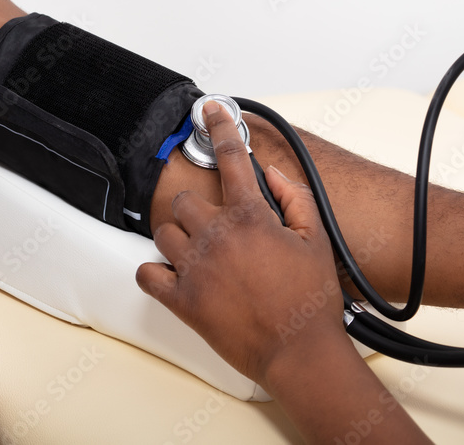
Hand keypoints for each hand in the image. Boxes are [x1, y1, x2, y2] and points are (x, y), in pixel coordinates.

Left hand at [136, 100, 346, 386]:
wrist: (300, 352)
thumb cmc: (310, 301)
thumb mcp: (315, 238)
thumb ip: (293, 197)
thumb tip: (271, 173)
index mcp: (250, 217)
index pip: (230, 157)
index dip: (220, 126)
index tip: (211, 111)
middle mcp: (217, 236)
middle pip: (185, 200)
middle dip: (199, 208)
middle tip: (218, 227)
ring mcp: (195, 268)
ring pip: (165, 232)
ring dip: (180, 237)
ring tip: (202, 254)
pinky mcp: (182, 300)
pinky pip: (147, 274)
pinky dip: (156, 271)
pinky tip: (175, 274)